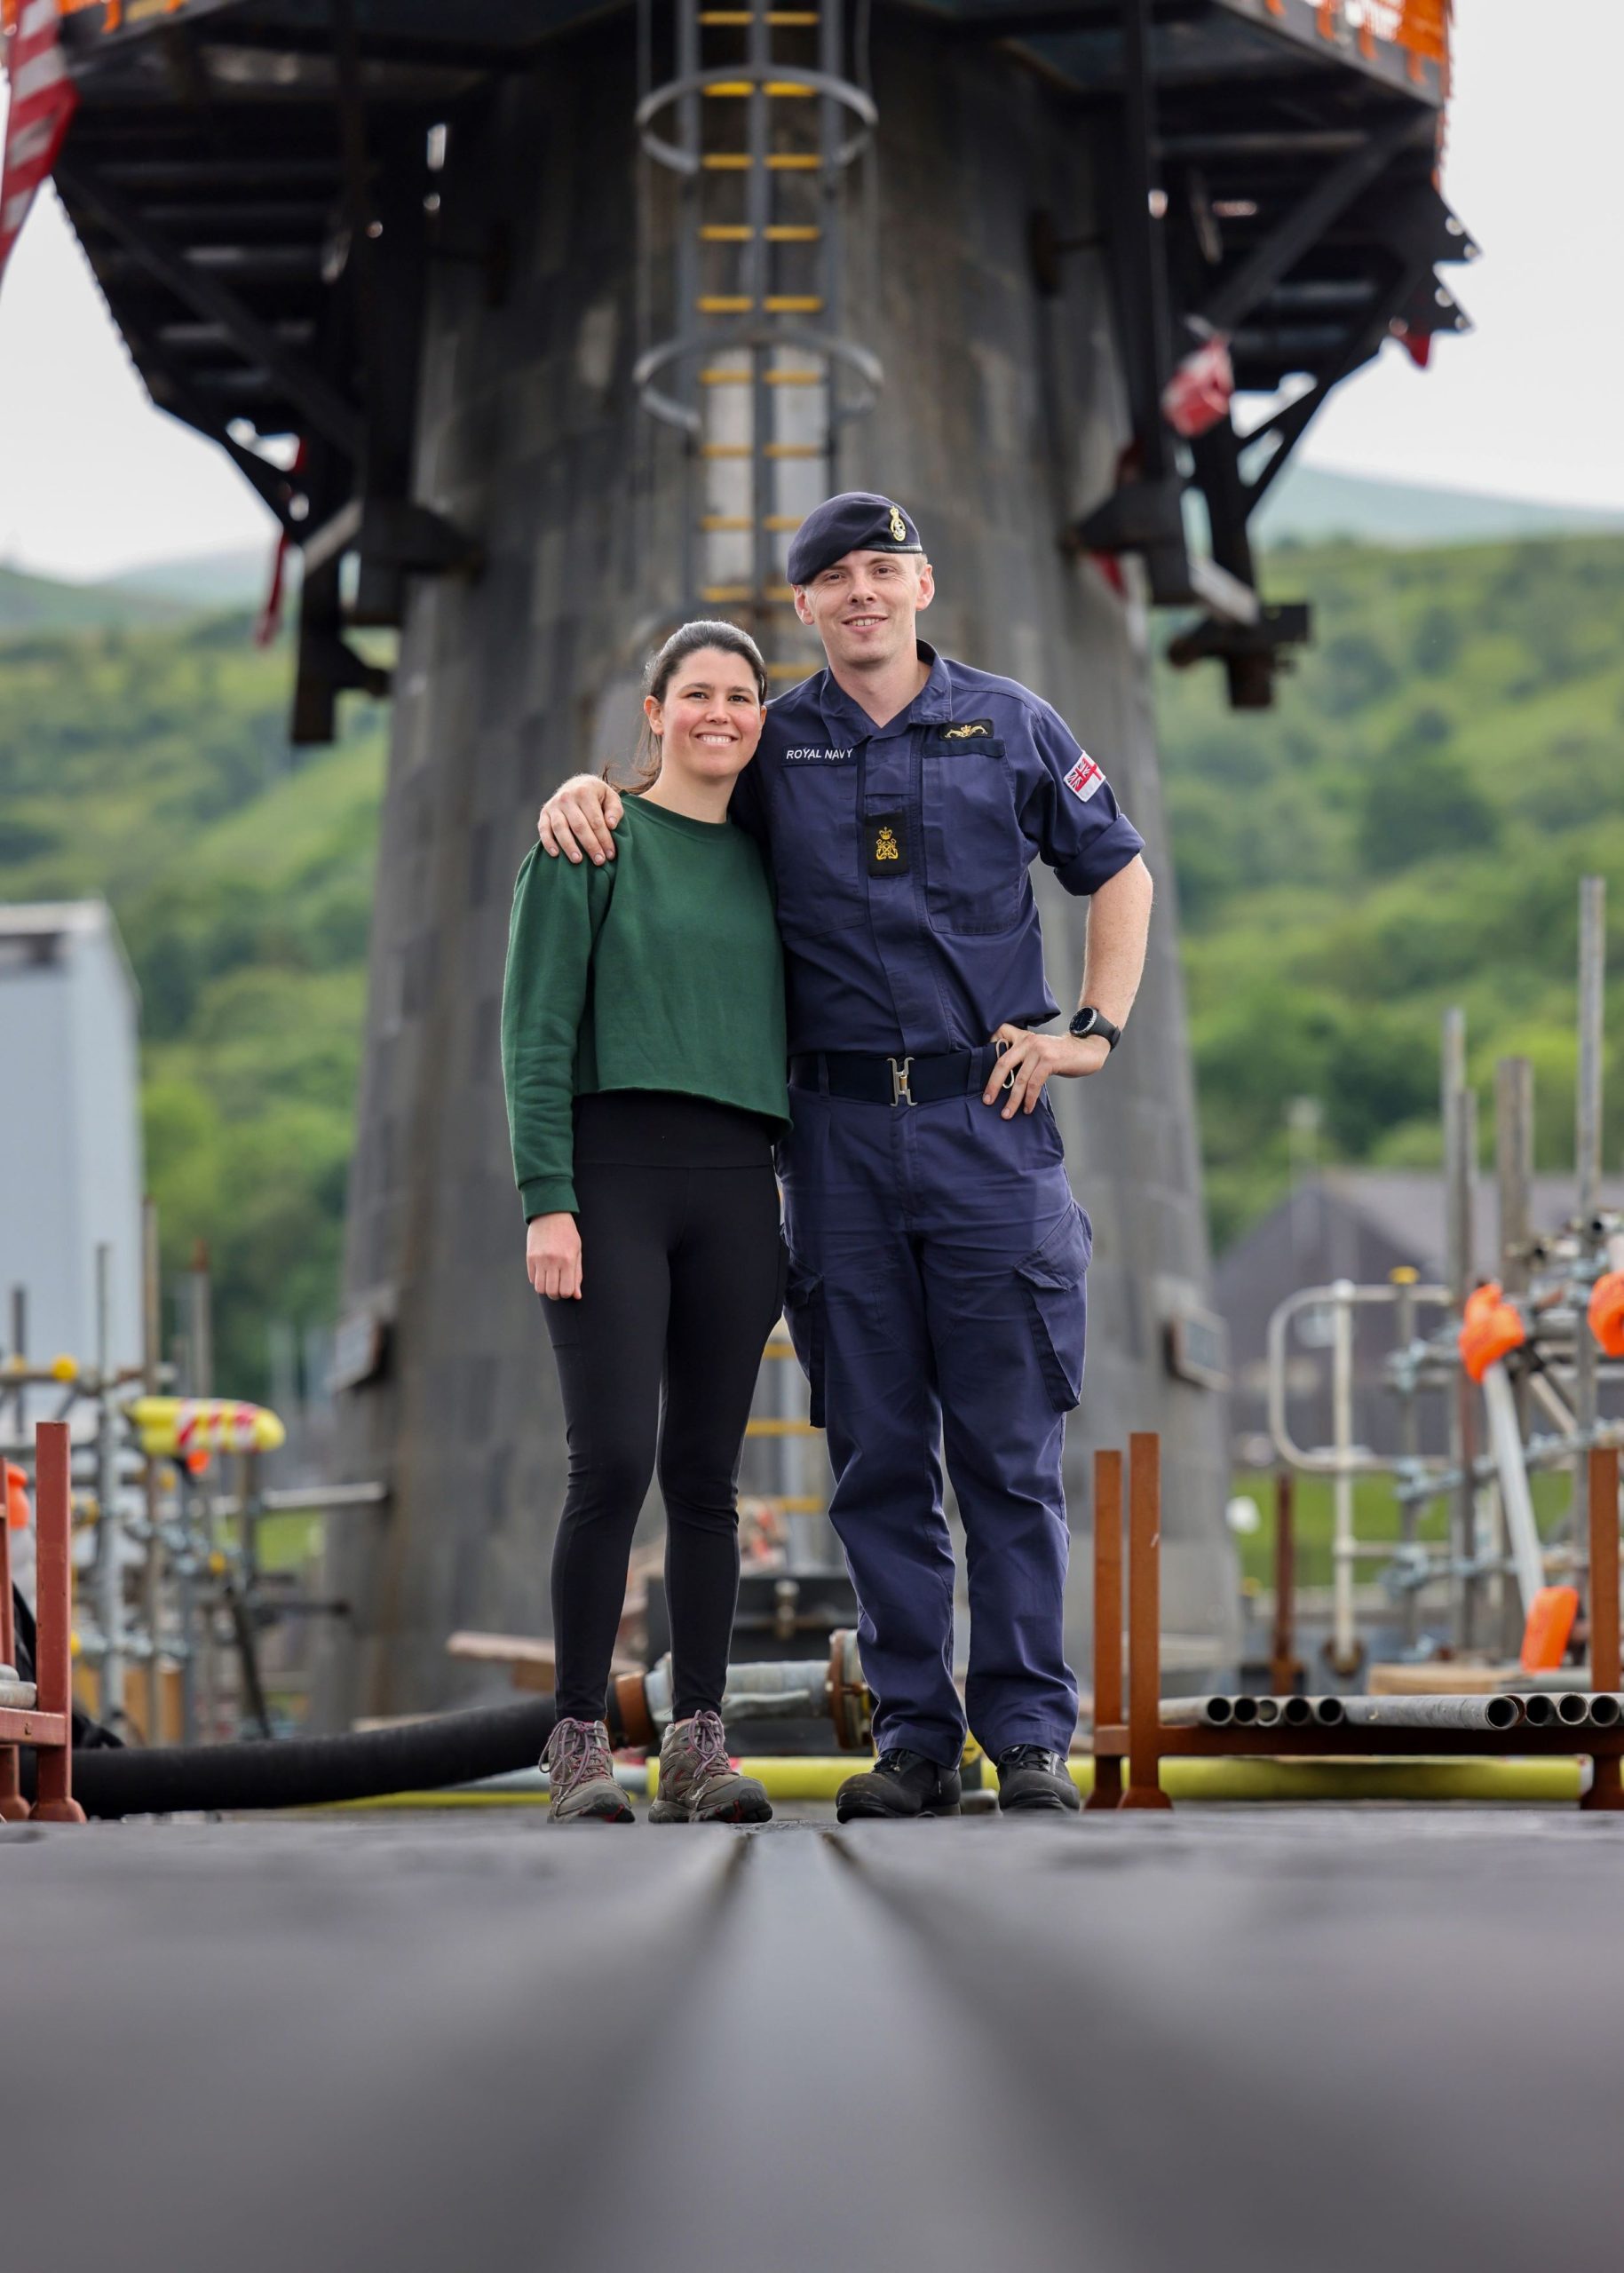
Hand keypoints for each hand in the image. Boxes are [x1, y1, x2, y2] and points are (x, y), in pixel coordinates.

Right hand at [527, 1213, 582, 1298]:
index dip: (567, 1294)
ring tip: (550, 1282)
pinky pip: (532, 1278)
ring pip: (539, 1288)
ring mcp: (539, 1259)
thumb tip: (576, 1296)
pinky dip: (538, 1280)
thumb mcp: (577, 1251)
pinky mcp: (529, 1257)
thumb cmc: (567, 1233)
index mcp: (568, 1260)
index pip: (565, 1290)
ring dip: (545, 1289)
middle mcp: (552, 1261)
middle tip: (558, 1288)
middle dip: (556, 1294)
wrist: (550, 1214)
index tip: (567, 1289)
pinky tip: (543, 1273)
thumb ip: (577, 1275)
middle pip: (551, 1292)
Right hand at [537, 775, 623, 865]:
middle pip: (579, 826)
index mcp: (585, 792)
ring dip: (569, 846)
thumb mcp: (610, 797)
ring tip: (578, 861)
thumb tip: (611, 825)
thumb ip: (614, 810)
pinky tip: (555, 854)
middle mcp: (567, 797)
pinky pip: (543, 829)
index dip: (604, 839)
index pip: (595, 820)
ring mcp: (554, 805)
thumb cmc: (597, 796)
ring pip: (560, 828)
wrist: (576, 784)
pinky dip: (548, 842)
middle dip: (590, 845)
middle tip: (599, 860)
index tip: (610, 854)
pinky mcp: (544, 813)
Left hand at [983, 1023, 1110, 1117]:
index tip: (985, 1078)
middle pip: (1003, 1063)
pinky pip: (1034, 1083)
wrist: (1087, 1048)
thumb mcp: (1039, 1050)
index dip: (988, 1059)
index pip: (998, 1044)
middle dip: (993, 1085)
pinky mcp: (1050, 1060)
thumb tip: (1005, 1080)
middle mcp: (1028, 1041)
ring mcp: (1039, 1050)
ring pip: (1020, 1078)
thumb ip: (1023, 1057)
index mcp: (1023, 1038)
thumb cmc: (1061, 1054)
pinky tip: (1027, 1109)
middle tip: (987, 1101)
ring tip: (1007, 1113)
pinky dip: (1029, 1099)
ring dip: (1012, 1099)